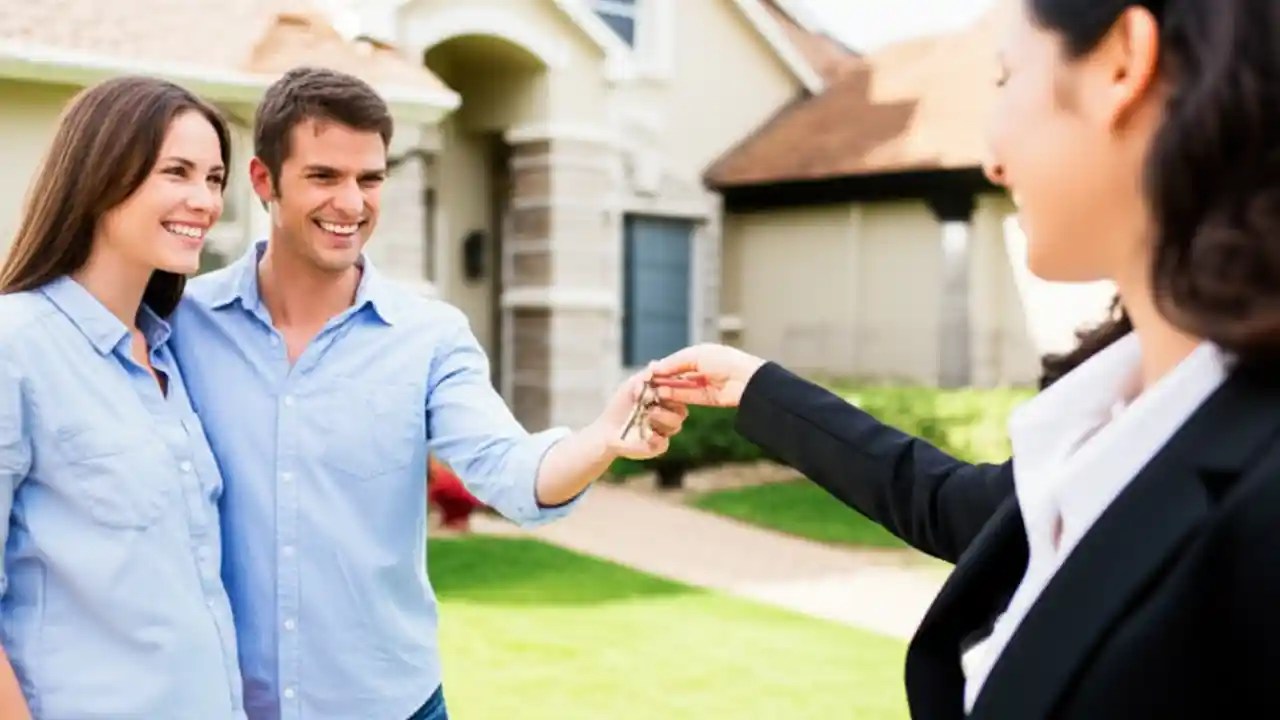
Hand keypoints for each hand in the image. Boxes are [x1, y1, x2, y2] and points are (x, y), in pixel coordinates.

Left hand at [592, 370, 688, 459]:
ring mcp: (665, 431)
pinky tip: (648, 434)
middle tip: (659, 396)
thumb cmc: (620, 405)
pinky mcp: (658, 446)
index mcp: (666, 399)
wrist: (607, 429)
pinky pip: (664, 442)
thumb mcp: (632, 385)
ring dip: (663, 417)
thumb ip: (645, 375)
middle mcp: (669, 415)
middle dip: (671, 402)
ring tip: (649, 414)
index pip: (680, 392)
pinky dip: (656, 438)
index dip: (676, 387)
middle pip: (682, 409)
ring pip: (676, 424)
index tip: (665, 382)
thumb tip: (655, 363)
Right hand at [648, 343, 766, 407]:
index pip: (676, 361)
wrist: (746, 379)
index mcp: (700, 354)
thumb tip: (655, 368)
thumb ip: (674, 362)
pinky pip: (688, 397)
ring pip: (680, 387)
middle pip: (677, 375)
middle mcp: (701, 369)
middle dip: (663, 378)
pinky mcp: (707, 399)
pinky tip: (663, 394)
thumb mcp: (696, 355)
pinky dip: (676, 395)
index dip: (662, 366)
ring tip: (651, 390)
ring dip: (667, 388)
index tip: (647, 372)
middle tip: (646, 383)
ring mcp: (704, 384)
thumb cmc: (724, 361)